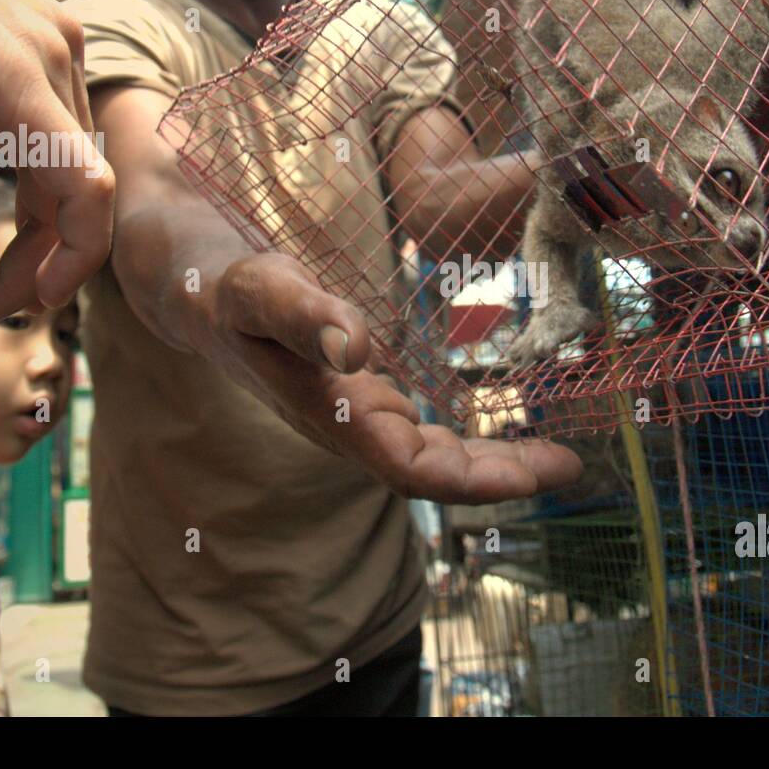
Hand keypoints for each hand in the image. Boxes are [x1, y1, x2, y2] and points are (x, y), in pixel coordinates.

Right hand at [0, 0, 113, 339]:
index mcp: (30, 66)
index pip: (62, 185)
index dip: (32, 257)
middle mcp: (55, 59)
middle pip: (77, 198)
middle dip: (35, 274)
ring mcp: (47, 58)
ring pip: (82, 199)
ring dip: (40, 272)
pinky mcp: (18, 69)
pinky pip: (77, 178)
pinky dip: (71, 245)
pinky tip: (36, 289)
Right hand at [204, 253, 582, 503]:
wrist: (199, 293)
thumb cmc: (229, 289)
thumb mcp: (261, 289)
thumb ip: (305, 315)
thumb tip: (356, 346)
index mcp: (329, 413)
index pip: (411, 467)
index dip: (478, 479)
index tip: (540, 475)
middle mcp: (347, 427)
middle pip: (433, 473)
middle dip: (502, 476)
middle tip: (569, 467)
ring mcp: (356, 418)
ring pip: (432, 458)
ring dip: (492, 463)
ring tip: (554, 457)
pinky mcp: (362, 402)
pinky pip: (424, 436)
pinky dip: (468, 441)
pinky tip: (502, 432)